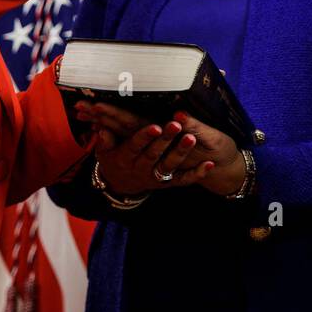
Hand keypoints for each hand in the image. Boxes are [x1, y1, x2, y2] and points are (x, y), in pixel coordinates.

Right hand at [76, 101, 244, 196]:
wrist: (121, 186)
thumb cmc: (113, 159)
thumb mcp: (103, 152)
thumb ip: (104, 140)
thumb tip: (101, 128)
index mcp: (125, 157)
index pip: (134, 146)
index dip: (144, 137)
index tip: (154, 126)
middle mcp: (141, 168)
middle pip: (154, 154)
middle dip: (165, 140)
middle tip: (176, 125)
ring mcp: (155, 177)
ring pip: (170, 167)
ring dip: (181, 153)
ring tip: (192, 139)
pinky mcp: (167, 183)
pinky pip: (183, 180)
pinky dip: (197, 174)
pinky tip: (210, 165)